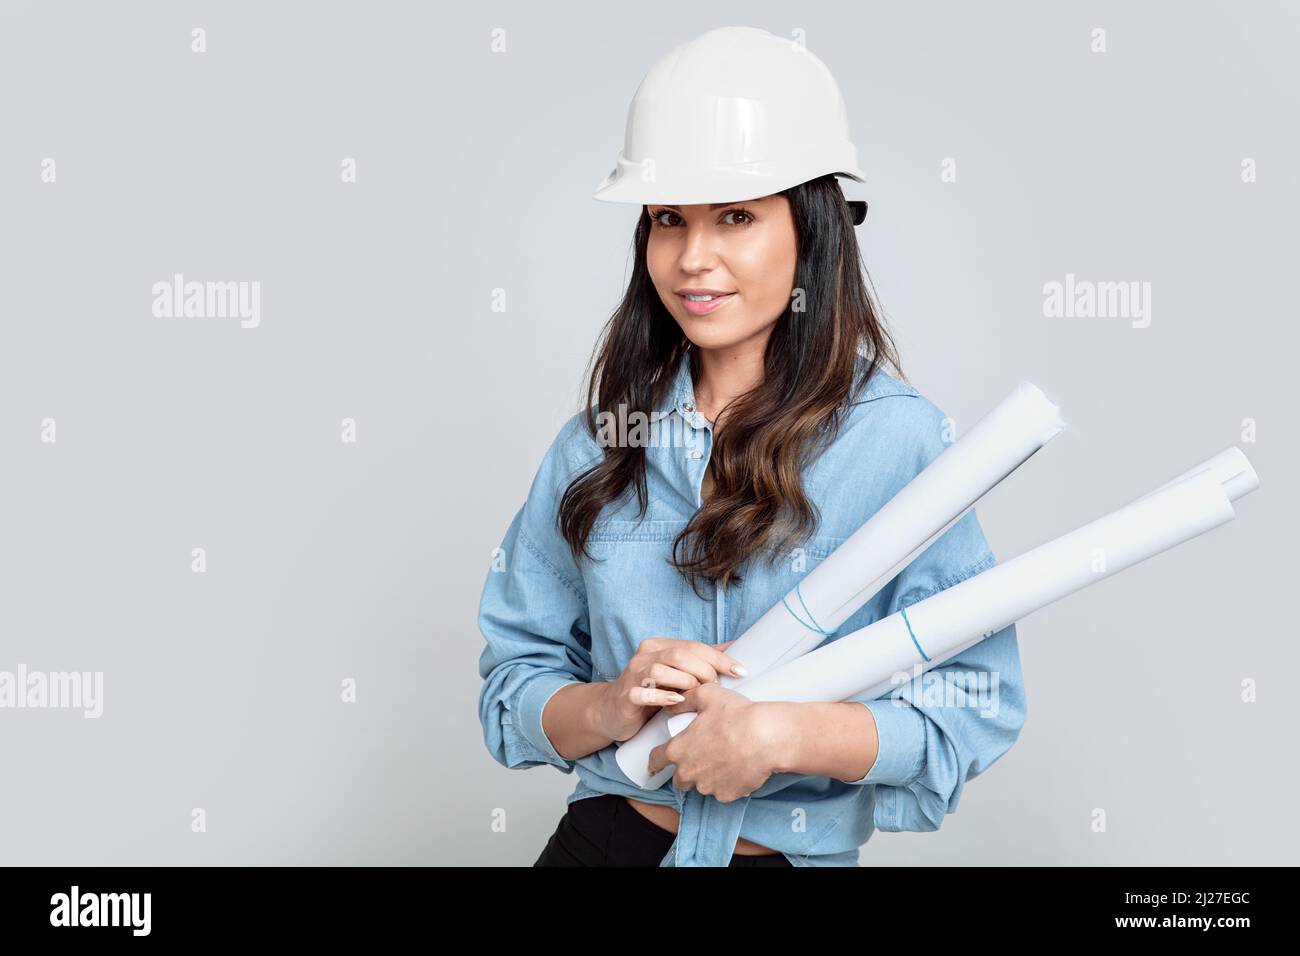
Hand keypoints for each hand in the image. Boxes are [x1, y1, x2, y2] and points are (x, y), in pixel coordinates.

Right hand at [595, 637, 743, 742]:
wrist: (613, 712)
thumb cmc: (651, 692)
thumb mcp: (676, 673)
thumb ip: (701, 659)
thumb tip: (734, 646)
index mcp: (659, 645)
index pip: (693, 645)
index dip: (719, 658)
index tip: (740, 671)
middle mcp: (645, 655)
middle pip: (680, 655)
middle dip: (704, 672)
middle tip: (715, 688)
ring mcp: (633, 675)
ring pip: (661, 670)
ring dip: (685, 683)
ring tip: (697, 696)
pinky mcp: (626, 696)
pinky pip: (644, 693)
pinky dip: (663, 697)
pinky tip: (677, 702)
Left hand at [646, 684, 785, 802]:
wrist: (767, 737)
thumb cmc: (736, 714)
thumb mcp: (706, 695)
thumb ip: (684, 700)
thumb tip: (671, 704)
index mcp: (679, 750)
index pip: (656, 760)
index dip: (655, 760)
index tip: (656, 763)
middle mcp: (689, 773)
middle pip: (679, 779)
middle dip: (686, 770)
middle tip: (700, 756)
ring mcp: (708, 787)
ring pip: (702, 785)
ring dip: (707, 777)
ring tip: (724, 759)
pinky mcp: (727, 796)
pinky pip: (722, 792)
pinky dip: (727, 783)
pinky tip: (737, 768)